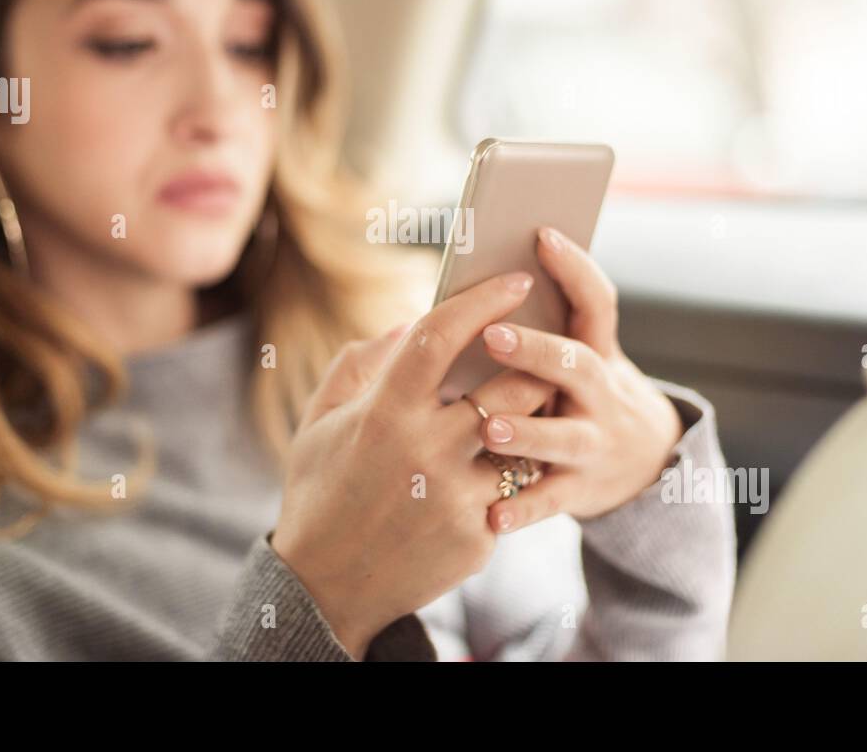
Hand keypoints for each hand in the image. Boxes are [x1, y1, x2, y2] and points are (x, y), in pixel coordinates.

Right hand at [270, 271, 554, 657]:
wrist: (326, 585)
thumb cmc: (321, 490)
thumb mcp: (320, 420)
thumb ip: (360, 362)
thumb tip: (408, 323)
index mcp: (383, 411)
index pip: (440, 335)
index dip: (483, 300)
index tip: (517, 279)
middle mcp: (424, 449)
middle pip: (509, 383)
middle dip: (536, 357)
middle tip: (546, 343)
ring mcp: (456, 495)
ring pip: (526, 437)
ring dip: (534, 413)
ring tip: (533, 399)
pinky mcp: (477, 535)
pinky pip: (514, 488)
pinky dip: (512, 469)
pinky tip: (506, 461)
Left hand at [473, 226, 683, 532]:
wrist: (645, 464)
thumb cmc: (577, 393)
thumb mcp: (575, 355)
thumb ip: (536, 326)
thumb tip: (470, 285)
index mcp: (594, 350)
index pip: (595, 300)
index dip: (574, 266)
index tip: (541, 233)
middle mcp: (600, 393)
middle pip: (576, 365)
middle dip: (536, 350)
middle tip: (492, 334)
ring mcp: (594, 442)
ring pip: (564, 437)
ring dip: (528, 432)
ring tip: (491, 429)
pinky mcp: (580, 489)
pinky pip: (550, 501)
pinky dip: (521, 510)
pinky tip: (491, 517)